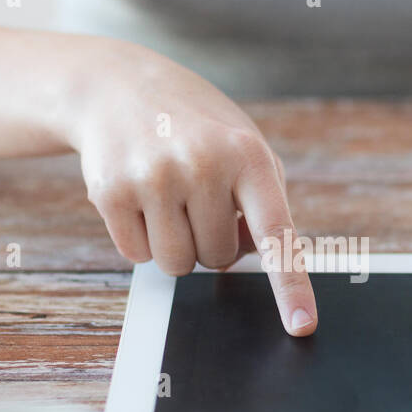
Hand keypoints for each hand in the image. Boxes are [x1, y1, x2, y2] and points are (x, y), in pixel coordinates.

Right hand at [70, 42, 316, 335]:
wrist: (116, 86)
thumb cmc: (194, 127)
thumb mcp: (242, 147)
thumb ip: (262, 202)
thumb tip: (252, 257)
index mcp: (248, 155)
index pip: (276, 233)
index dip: (290, 285)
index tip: (301, 326)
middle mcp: (202, 164)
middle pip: (218, 258)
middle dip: (208, 238)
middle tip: (194, 196)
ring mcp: (154, 178)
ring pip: (176, 264)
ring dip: (174, 245)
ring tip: (166, 195)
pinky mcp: (111, 191)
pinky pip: (136, 255)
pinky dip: (138, 237)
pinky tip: (136, 194)